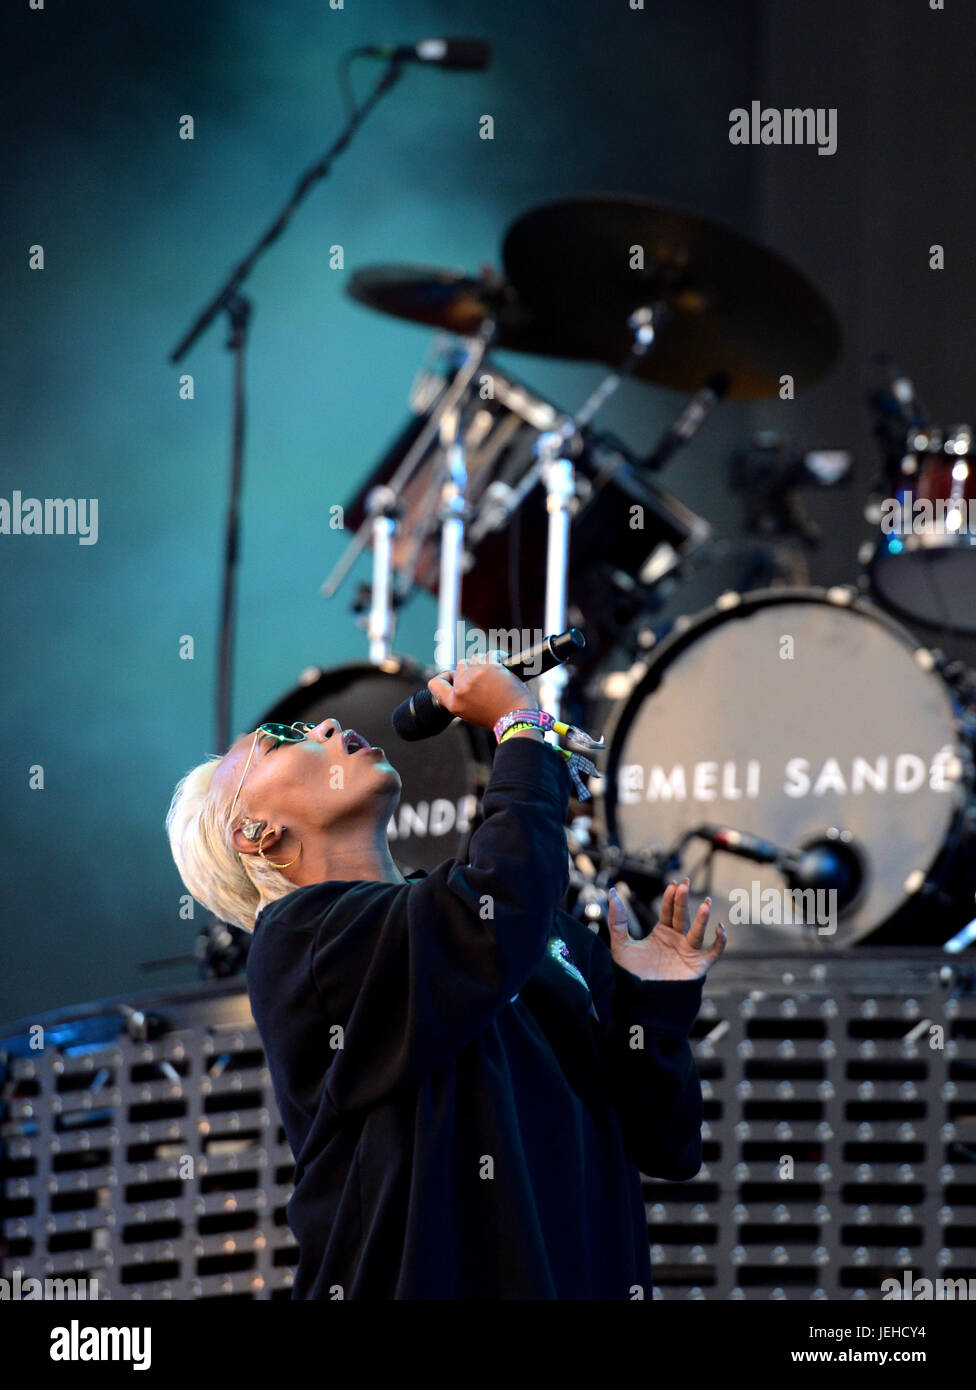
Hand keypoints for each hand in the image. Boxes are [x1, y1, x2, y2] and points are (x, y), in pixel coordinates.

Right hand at [427, 653, 538, 731]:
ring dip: (484, 662)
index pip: (435, 684)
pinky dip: (498, 656)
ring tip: (495, 674)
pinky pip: (491, 654)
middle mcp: (460, 689)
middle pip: (460, 667)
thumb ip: (460, 696)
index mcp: (453, 702)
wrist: (516, 718)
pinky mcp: (490, 667)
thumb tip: (459, 676)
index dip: (445, 677)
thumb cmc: (496, 716)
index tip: (454, 676)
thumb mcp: (469, 712)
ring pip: (475, 658)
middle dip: (471, 670)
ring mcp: (474, 676)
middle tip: (485, 679)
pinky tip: (503, 662)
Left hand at [608, 878, 726, 981]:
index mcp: (662, 933)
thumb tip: (612, 893)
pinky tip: (720, 929)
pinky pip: (713, 952)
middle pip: (683, 916)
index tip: (672, 884)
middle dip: (683, 900)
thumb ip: (617, 921)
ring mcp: (688, 952)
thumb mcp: (621, 945)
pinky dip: (720, 942)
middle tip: (685, 883)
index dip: (670, 898)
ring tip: (705, 903)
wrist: (641, 1002)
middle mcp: (677, 940)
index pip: (668, 911)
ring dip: (703, 918)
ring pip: (698, 931)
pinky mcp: (697, 967)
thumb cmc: (632, 975)